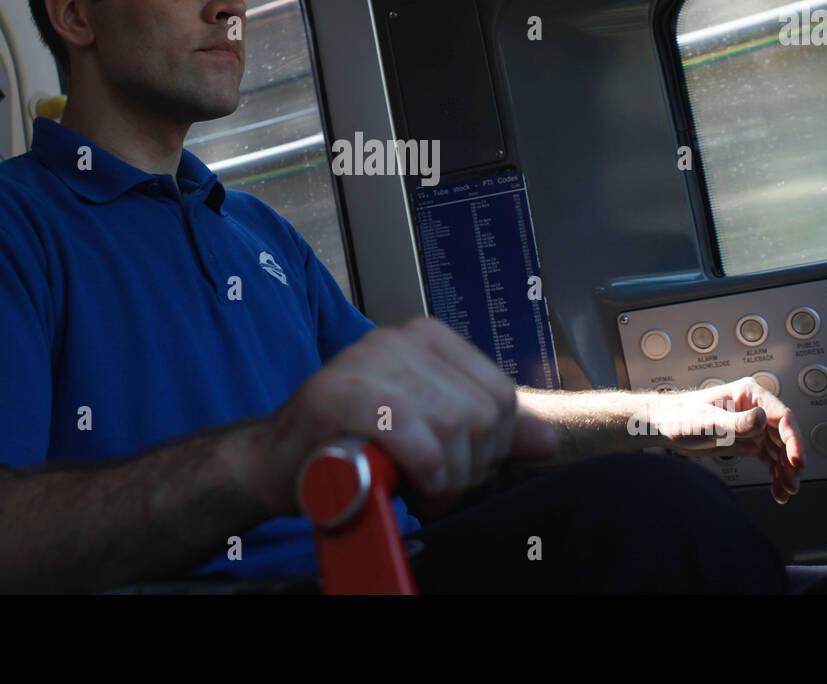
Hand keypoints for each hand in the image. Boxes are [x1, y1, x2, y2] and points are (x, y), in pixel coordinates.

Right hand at [268, 316, 558, 515]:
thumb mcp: (430, 432)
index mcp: (426, 339)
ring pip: (453, 425)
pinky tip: (407, 485)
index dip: (491, 447)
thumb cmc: (354, 445)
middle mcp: (398, 339)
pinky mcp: (342, 393)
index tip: (460, 469)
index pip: (500, 394)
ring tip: (421, 488)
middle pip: (481, 413)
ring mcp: (367, 361)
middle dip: (469, 466)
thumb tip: (547, 440)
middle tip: (438, 486)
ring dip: (445, 477)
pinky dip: (422, 472)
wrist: (280, 461)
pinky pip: (414, 437)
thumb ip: (487, 431)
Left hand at [643, 377, 804, 503]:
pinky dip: (775, 474)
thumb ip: (736, 422)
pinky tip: (777, 489)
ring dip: (785, 471)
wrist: (664, 426)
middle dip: (792, 461)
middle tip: (794, 483)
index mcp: (750, 396)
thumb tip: (762, 418)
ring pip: (779, 450)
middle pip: (785, 436)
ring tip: (787, 491)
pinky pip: (769, 458)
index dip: (794, 440)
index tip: (797, 462)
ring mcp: (753, 426)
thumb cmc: (681, 417)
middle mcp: (755, 410)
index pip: (783, 418)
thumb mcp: (708, 422)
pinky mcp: (747, 441)